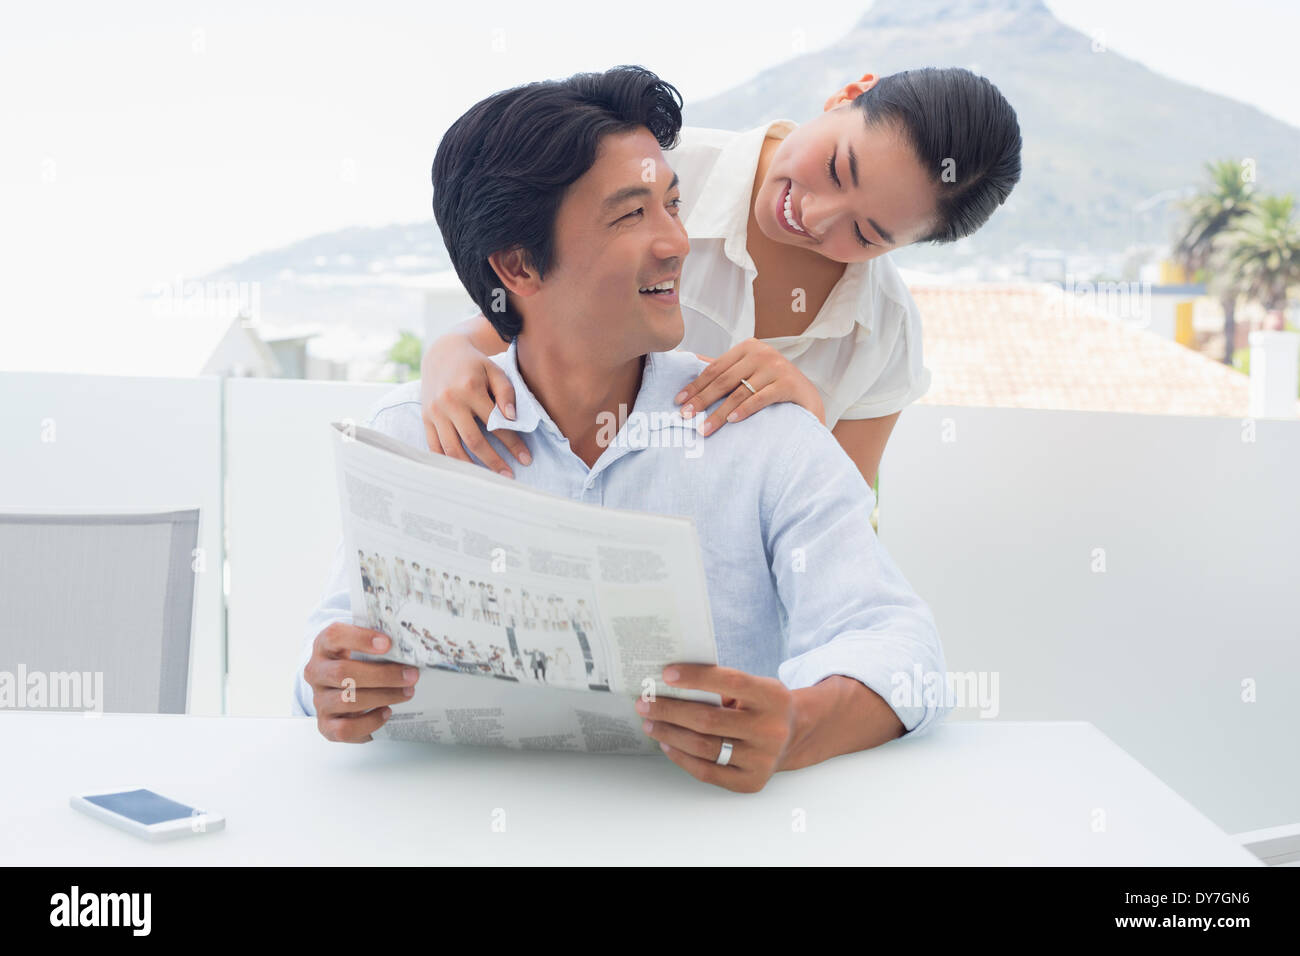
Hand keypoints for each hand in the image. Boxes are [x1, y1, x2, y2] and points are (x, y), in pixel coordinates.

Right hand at [304, 622, 419, 742]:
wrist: (342, 689)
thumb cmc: (358, 662)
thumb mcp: (364, 647)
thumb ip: (379, 644)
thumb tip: (409, 648)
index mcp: (324, 646)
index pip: (334, 636)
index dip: (360, 639)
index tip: (387, 643)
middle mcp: (316, 672)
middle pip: (342, 673)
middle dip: (381, 675)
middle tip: (411, 675)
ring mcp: (319, 700)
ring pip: (346, 701)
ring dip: (383, 697)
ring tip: (407, 692)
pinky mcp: (326, 725)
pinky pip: (345, 729)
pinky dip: (370, 722)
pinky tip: (386, 712)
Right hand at [420, 323, 532, 476]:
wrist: (443, 353)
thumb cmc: (475, 364)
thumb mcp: (495, 370)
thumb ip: (506, 393)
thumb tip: (512, 419)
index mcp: (469, 389)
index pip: (495, 425)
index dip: (513, 444)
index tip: (526, 458)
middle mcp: (450, 402)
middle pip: (474, 441)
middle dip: (494, 462)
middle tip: (509, 476)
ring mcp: (435, 412)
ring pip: (452, 448)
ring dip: (471, 468)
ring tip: (488, 479)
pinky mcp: (425, 418)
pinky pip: (435, 446)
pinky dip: (448, 461)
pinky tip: (463, 471)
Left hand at [637, 664, 796, 792]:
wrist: (793, 736)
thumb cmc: (762, 705)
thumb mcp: (755, 686)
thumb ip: (723, 684)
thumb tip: (672, 683)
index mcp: (773, 697)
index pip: (731, 682)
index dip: (697, 677)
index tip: (667, 674)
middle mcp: (771, 730)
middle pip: (708, 720)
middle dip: (670, 710)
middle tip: (645, 703)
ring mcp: (762, 759)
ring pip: (703, 747)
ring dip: (670, 734)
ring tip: (650, 724)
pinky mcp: (751, 781)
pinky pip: (707, 771)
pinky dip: (681, 757)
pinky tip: (667, 744)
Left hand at [675, 338, 825, 434]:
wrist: (808, 398)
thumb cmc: (772, 386)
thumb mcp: (748, 372)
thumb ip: (724, 369)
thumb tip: (688, 361)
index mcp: (748, 347)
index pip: (715, 368)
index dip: (695, 386)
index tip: (678, 401)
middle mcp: (762, 353)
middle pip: (724, 380)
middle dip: (702, 400)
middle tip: (685, 416)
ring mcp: (777, 367)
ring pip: (739, 392)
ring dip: (719, 413)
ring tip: (704, 428)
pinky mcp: (788, 383)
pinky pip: (760, 398)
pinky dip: (744, 410)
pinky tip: (732, 421)